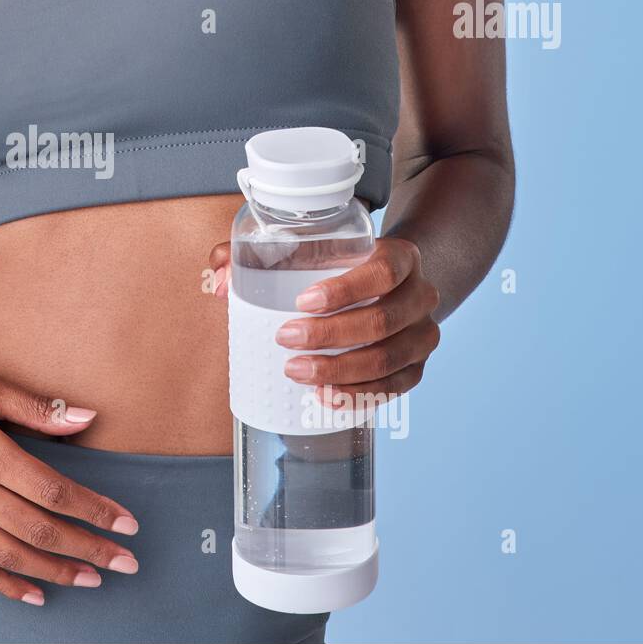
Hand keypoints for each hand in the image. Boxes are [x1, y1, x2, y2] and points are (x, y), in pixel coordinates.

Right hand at [0, 358, 139, 605]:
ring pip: (11, 555)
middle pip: (41, 530)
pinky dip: (6, 585)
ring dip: (56, 571)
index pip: (54, 492)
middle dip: (89, 548)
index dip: (96, 510)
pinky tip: (34, 595)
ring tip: (92, 579)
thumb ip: (32, 407)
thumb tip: (86, 419)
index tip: (127, 523)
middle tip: (126, 562)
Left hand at [210, 236, 439, 406]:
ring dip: (340, 371)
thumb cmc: (339, 264)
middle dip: (329, 336)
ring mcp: (424, 333)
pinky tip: (326, 396)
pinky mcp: (417, 366)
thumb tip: (218, 277)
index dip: (345, 290)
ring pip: (388, 359)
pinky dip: (359, 395)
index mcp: (401, 256)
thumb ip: (256, 252)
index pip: (383, 272)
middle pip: (382, 321)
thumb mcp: (308, 247)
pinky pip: (395, 387)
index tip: (301, 301)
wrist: (391, 284)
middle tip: (285, 339)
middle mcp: (421, 294)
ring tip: (296, 371)